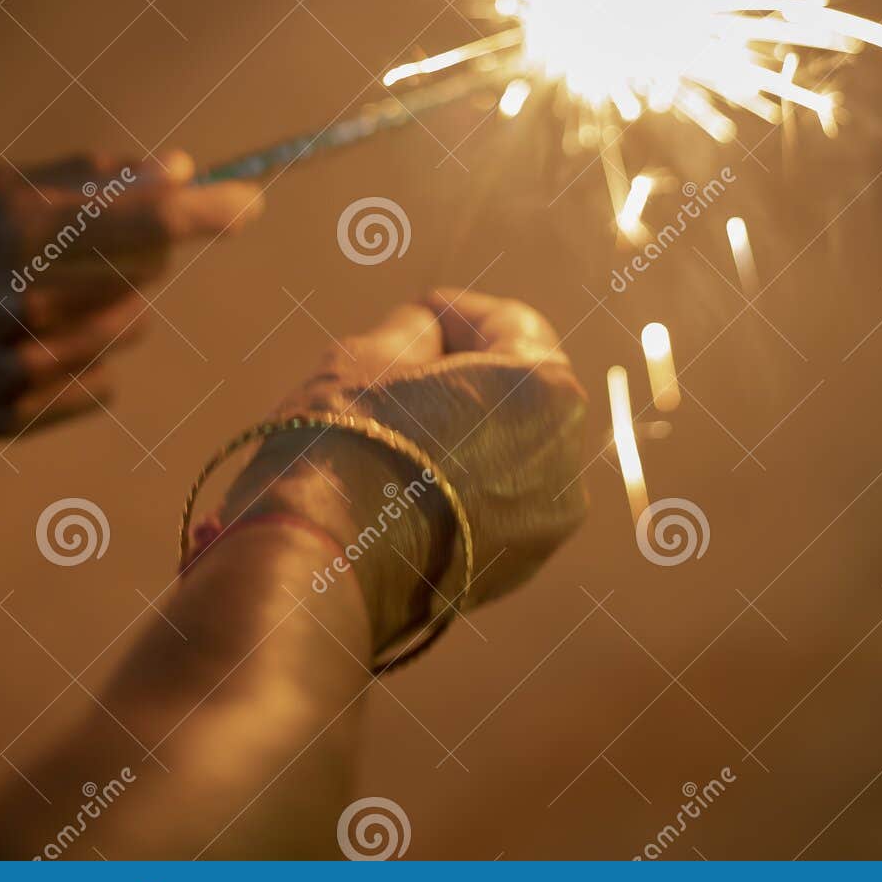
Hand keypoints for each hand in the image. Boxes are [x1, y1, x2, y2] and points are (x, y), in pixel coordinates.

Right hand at [0, 152, 262, 436]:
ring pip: (132, 324)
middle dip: (142, 249)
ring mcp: (17, 362)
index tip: (248, 202)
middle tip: (95, 244)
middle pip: (147, 270)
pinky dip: (88, 362)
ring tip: (56, 295)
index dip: (208, 209)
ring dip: (113, 306)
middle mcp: (22, 299)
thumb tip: (180, 170)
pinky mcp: (13, 413)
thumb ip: (93, 177)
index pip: (148, 221)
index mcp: (22, 231)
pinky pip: (107, 381)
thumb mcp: (7, 186)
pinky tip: (39, 345)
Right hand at [223, 288, 588, 656]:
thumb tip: (430, 334)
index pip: (510, 324)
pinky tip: (407, 478)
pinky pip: (496, 501)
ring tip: (400, 426)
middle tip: (403, 367)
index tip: (418, 312)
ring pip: (508, 449)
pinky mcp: (513, 569)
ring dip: (466, 429)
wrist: (315, 569)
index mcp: (546, 391)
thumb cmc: (344, 444)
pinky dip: (464, 482)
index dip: (458, 312)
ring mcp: (544, 524)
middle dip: (467, 372)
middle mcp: (565, 460)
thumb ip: (417, 332)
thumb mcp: (370, 355)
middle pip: (517, 390)